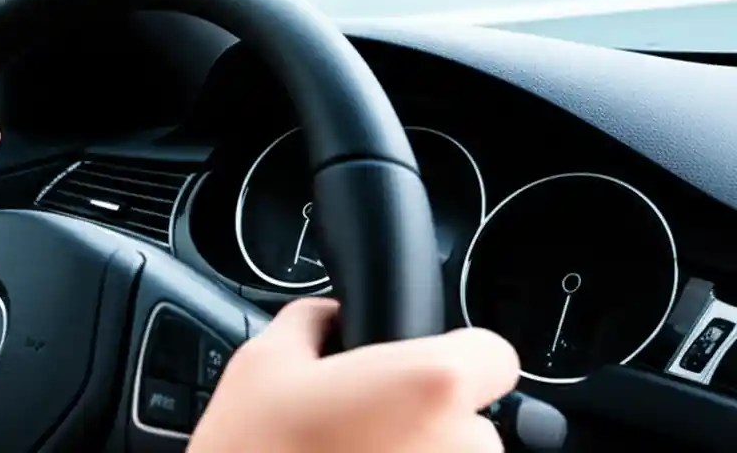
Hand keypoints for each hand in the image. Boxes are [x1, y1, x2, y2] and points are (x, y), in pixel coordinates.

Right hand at [189, 298, 519, 452]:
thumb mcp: (262, 362)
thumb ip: (313, 321)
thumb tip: (327, 316)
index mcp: (432, 384)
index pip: (493, 353)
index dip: (456, 356)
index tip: (416, 369)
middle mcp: (465, 446)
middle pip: (472, 417)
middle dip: (425, 419)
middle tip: (361, 426)